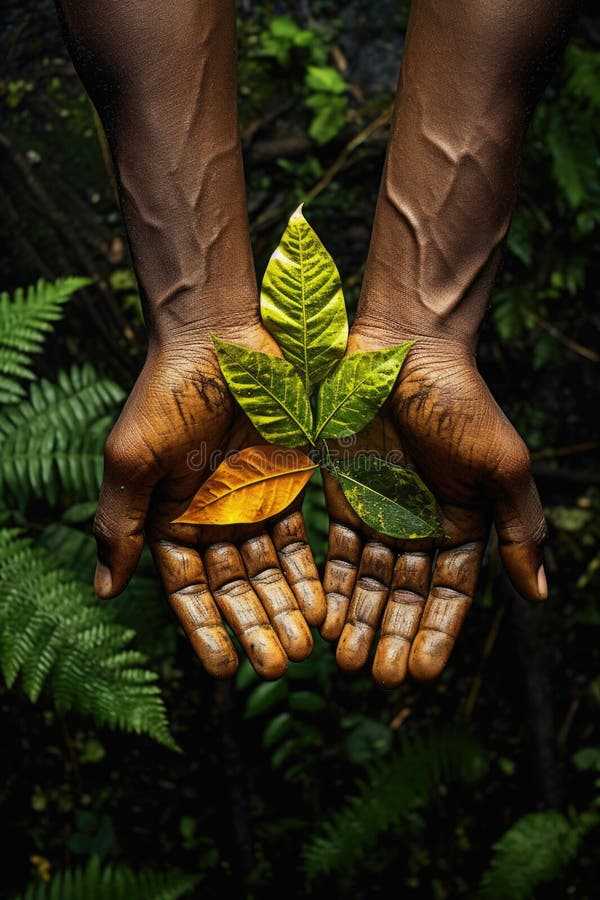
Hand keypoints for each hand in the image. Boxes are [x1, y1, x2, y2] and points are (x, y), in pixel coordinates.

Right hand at [92, 322, 324, 679]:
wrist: (219, 337)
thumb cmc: (167, 394)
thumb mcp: (133, 461)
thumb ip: (122, 525)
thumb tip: (102, 593)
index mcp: (168, 521)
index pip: (187, 592)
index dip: (205, 630)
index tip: (226, 669)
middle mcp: (208, 522)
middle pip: (233, 590)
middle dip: (253, 628)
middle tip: (276, 665)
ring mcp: (249, 506)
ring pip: (267, 572)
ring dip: (284, 610)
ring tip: (304, 649)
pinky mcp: (286, 487)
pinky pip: (298, 541)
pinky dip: (308, 573)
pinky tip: (324, 605)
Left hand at [321, 326, 545, 685]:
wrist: (404, 349)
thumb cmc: (461, 403)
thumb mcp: (501, 468)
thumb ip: (519, 530)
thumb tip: (539, 597)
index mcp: (467, 528)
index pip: (451, 596)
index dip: (438, 635)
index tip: (423, 675)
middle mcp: (423, 531)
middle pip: (407, 599)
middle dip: (394, 638)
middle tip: (378, 678)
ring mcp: (382, 517)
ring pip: (370, 585)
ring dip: (360, 623)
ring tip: (347, 662)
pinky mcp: (344, 500)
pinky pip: (337, 555)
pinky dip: (333, 587)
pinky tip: (324, 619)